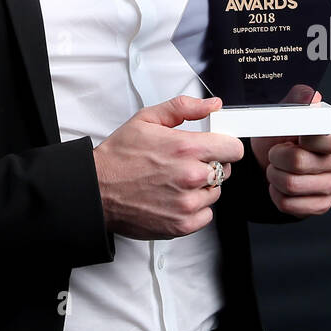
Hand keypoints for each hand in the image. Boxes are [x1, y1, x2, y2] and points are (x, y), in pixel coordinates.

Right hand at [93, 95, 242, 239]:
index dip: (225, 145)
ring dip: (202, 186)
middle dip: (210, 163)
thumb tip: (212, 104)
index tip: (216, 146)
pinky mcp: (182, 225)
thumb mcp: (147, 119)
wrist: (97, 190)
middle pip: (226, 170)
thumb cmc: (119, 156)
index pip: (233, 148)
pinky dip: (195, 207)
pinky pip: (206, 215)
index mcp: (184, 148)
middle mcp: (190, 177)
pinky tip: (175, 197)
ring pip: (215, 192)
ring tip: (176, 180)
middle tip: (187, 162)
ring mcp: (187, 204)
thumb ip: (184, 108)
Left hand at [249, 89, 330, 216]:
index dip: (304, 138)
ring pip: (291, 185)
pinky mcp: (322, 205)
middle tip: (275, 153)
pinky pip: (288, 204)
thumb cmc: (280, 136)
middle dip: (276, 157)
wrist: (269, 162)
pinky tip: (280, 185)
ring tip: (277, 167)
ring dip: (274, 176)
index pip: (329, 139)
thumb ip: (298, 100)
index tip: (293, 136)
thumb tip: (312, 96)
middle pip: (299, 162)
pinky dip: (276, 194)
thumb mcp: (283, 113)